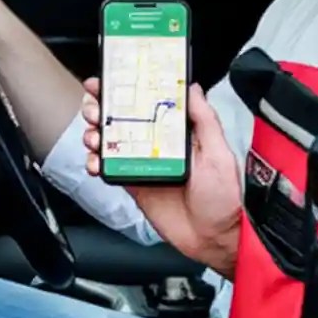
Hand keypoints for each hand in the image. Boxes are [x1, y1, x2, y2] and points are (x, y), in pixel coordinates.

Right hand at [81, 77, 241, 279]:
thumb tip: (193, 89)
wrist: (215, 238)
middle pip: (125, 120)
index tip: (113, 79)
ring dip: (96, 134)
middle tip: (95, 106)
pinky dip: (96, 163)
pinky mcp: (135, 185)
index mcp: (181, 134)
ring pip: (112, 142)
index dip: (131, 91)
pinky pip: (110, 170)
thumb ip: (205, 120)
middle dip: (104, 109)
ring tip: (93, 135)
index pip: (152, 104)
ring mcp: (145, 165)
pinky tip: (96, 162)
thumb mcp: (219, 153)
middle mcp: (161, 146)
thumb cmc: (225, 198)